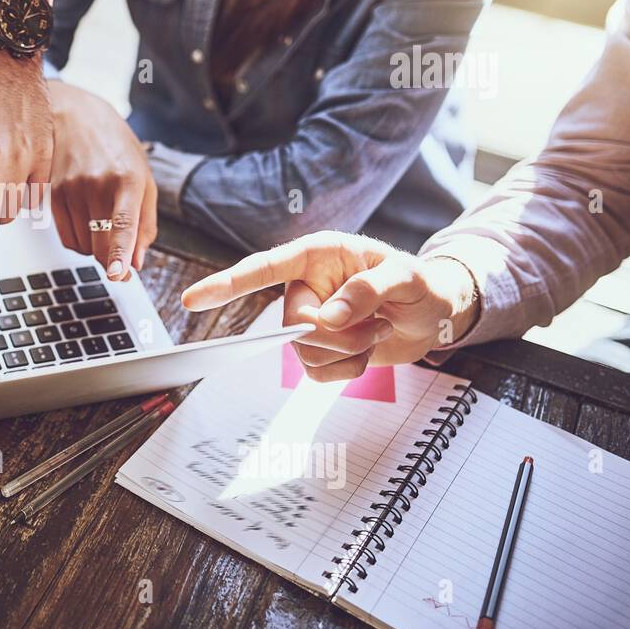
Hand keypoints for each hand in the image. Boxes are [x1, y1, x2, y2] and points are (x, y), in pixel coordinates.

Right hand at [46, 80, 155, 278]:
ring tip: (102, 222)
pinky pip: (67, 238)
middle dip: (113, 262)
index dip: (120, 251)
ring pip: (84, 246)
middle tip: (121, 265)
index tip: (118, 273)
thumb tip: (137, 262)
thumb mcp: (143, 176)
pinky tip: (86, 224)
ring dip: (95, 249)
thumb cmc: (114, 145)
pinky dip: (80, 242)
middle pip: (101, 244)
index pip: (123, 222)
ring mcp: (70, 189)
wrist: (73, 114)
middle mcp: (97, 184)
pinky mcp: (52, 195)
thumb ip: (145, 222)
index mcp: (128, 179)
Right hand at [180, 231, 480, 380]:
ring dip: (349, 352)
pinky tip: (368, 352)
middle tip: (378, 324)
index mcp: (318, 255)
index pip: (264, 267)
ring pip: (303, 353)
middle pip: (292, 324)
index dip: (228, 283)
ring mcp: (311, 319)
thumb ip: (369, 290)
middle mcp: (307, 286)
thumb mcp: (408, 277)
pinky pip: (316, 373)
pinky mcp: (320, 350)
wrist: (435, 315)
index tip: (194, 299)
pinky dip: (347, 371)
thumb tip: (330, 318)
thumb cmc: (423, 284)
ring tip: (379, 330)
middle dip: (339, 335)